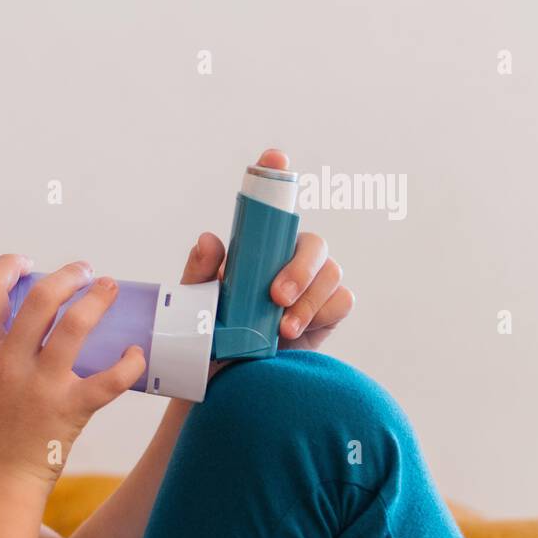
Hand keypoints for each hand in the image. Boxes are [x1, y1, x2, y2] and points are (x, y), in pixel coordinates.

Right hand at [0, 254, 146, 491]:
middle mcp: (9, 364)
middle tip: (84, 271)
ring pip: (74, 326)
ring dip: (96, 299)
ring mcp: (40, 386)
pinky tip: (136, 353)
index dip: (6, 267)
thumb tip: (15, 325)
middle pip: (40, 299)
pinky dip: (129, 362)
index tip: (24, 261)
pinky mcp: (69, 410)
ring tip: (108, 288)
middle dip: (67, 275)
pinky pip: (109, 380)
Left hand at [182, 148, 356, 380]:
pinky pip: (340, 301)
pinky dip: (321, 313)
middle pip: (312, 242)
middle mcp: (289, 259)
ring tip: (282, 329)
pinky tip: (297, 333)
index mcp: (256, 249)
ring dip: (309, 298)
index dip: (276, 174)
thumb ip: (200, 274)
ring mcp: (314, 284)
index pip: (270, 207)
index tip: (273, 157)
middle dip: (298, 267)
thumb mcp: (197, 305)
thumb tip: (209, 238)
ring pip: (331, 272)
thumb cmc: (212, 336)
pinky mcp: (328, 311)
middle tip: (275, 296)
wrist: (227, 379)